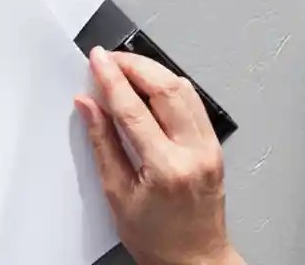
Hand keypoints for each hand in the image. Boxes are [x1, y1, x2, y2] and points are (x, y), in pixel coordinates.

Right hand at [75, 48, 243, 264]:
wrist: (195, 260)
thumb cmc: (158, 239)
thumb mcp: (118, 195)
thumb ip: (102, 143)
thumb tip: (89, 105)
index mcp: (166, 168)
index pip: (134, 108)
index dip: (111, 78)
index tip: (97, 60)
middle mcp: (194, 153)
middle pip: (165, 88)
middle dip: (134, 65)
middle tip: (109, 59)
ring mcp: (210, 147)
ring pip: (184, 89)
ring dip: (153, 71)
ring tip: (126, 69)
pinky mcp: (215, 146)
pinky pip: (194, 102)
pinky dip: (170, 86)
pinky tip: (151, 87)